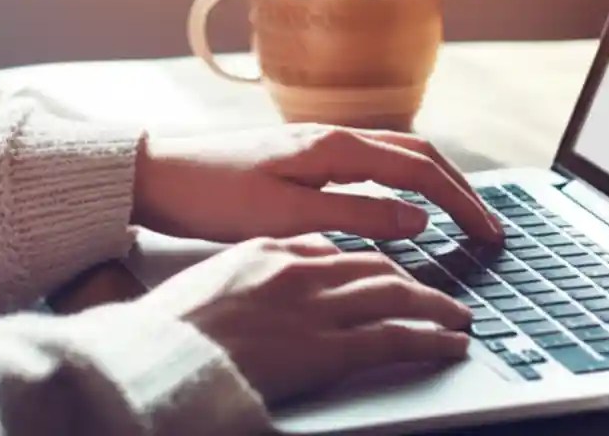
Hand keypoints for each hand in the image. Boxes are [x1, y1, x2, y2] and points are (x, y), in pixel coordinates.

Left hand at [133, 124, 502, 243]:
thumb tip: (418, 218)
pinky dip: (407, 179)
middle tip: (488, 226)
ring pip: (400, 154)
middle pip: (420, 154)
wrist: (154, 171)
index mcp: (336, 147)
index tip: (488, 231)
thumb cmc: (211, 194)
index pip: (420, 170)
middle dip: (461, 188)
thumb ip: (355, 215)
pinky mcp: (308, 156)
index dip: (461, 202)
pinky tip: (407, 200)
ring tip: (461, 211)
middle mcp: (336, 137)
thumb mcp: (285, 215)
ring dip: (437, 181)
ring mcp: (322, 143)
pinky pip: (376, 161)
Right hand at [140, 234, 471, 405]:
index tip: (391, 274)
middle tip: (440, 292)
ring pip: (395, 294)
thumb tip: (283, 270)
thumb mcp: (212, 279)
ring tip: (458, 315)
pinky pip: (393, 338)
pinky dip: (430, 339)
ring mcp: (314, 307)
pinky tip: (451, 342)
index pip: (338, 250)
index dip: (372, 263)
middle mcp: (299, 269)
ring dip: (434, 304)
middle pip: (376, 265)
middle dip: (416, 277)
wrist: (150, 359)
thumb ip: (254, 269)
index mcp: (271, 248)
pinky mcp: (324, 349)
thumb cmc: (167, 328)